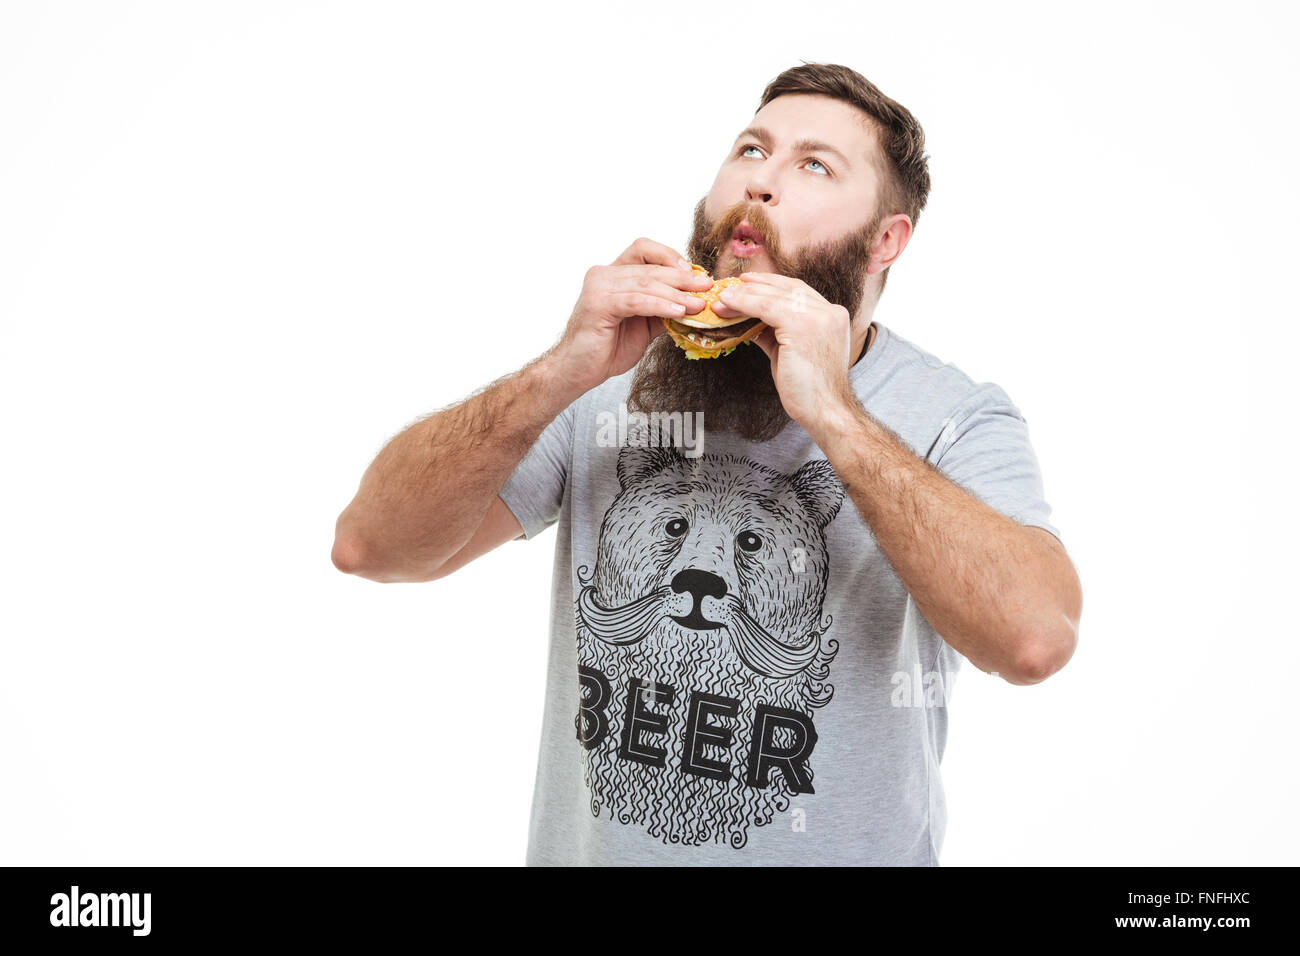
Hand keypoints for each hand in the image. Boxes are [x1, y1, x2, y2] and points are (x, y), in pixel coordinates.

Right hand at [547, 238, 712, 392]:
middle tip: (706, 287)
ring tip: (698, 304)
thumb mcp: (644, 324)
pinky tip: (678, 311)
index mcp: (614, 274)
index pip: (644, 249)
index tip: (696, 272)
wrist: (579, 371)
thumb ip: (664, 308)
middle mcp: (603, 274)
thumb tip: (697, 302)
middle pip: (650, 266)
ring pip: (645, 282)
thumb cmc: (607, 348)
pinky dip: (660, 305)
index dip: (671, 257)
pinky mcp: (598, 304)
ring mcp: (599, 287)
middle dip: (682, 277)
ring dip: (676, 293)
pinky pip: (636, 300)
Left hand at [711, 272, 856, 430]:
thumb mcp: (789, 352)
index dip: (770, 284)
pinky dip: (744, 304)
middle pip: (786, 288)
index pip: (798, 290)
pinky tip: (727, 306)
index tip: (747, 282)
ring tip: (721, 299)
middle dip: (754, 287)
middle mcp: (830, 311)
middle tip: (727, 288)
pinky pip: (766, 307)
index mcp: (832, 316)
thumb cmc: (807, 389)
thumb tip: (747, 320)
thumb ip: (773, 333)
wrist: (825, 412)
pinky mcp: (804, 326)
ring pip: (774, 296)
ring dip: (743, 295)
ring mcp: (819, 317)